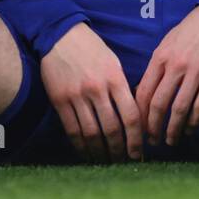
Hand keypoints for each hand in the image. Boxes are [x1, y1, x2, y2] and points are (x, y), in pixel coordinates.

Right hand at [40, 23, 143, 162]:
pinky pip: (72, 130)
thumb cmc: (91, 49)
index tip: (138, 153)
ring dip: (100, 152)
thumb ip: (122, 88)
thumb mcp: (113, 63)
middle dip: (120, 150)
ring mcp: (77, 95)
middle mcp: (97, 88)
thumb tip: (132, 117)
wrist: (61, 35)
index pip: (130, 115)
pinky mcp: (60, 100)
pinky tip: (86, 153)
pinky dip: (80, 146)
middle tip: (123, 162)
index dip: (136, 139)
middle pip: (112, 129)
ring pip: (92, 133)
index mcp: (115, 78)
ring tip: (106, 162)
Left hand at [135, 6, 198, 147]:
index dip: (140, 115)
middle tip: (152, 141)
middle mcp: (175, 66)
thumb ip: (156, 67)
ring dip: (173, 129)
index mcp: (160, 58)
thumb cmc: (190, 32)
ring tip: (170, 140)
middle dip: (153, 127)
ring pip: (180, 108)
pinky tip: (190, 129)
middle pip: (159, 104)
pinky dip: (194, 122)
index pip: (143, 92)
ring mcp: (195, 72)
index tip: (139, 128)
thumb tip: (143, 92)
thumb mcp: (167, 44)